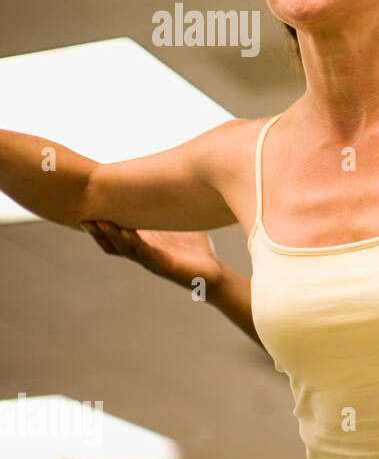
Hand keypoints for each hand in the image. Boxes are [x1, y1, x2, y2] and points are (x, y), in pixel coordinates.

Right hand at [80, 220, 221, 289]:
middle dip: (98, 232)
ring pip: (126, 249)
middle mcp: (142, 254)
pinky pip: (146, 253)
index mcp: (143, 245)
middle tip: (85, 218)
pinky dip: (136, 243)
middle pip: (113, 244)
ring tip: (101, 223)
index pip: (115, 236)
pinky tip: (128, 233)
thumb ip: (168, 211)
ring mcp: (152, 260)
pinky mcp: (165, 265)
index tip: (87, 211)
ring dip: (113, 236)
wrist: (213, 272)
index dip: (100, 227)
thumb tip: (162, 186)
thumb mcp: (177, 226)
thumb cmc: (194, 249)